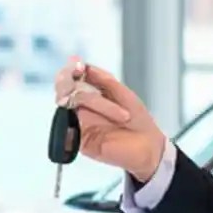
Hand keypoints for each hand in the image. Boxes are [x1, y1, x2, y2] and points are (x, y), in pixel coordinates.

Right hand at [53, 58, 165, 180]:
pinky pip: (72, 128)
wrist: (148, 148)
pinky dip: (85, 121)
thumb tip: (84, 65)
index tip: (77, 64)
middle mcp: (82, 109)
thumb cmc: (138, 121)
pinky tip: (105, 123)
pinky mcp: (81, 141)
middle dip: (69, 81)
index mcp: (91, 96)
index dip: (69, 70)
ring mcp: (80, 124)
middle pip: (64, 90)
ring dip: (98, 103)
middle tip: (80, 77)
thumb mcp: (122, 94)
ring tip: (123, 115)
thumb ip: (103, 79)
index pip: (70, 79)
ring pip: (72, 104)